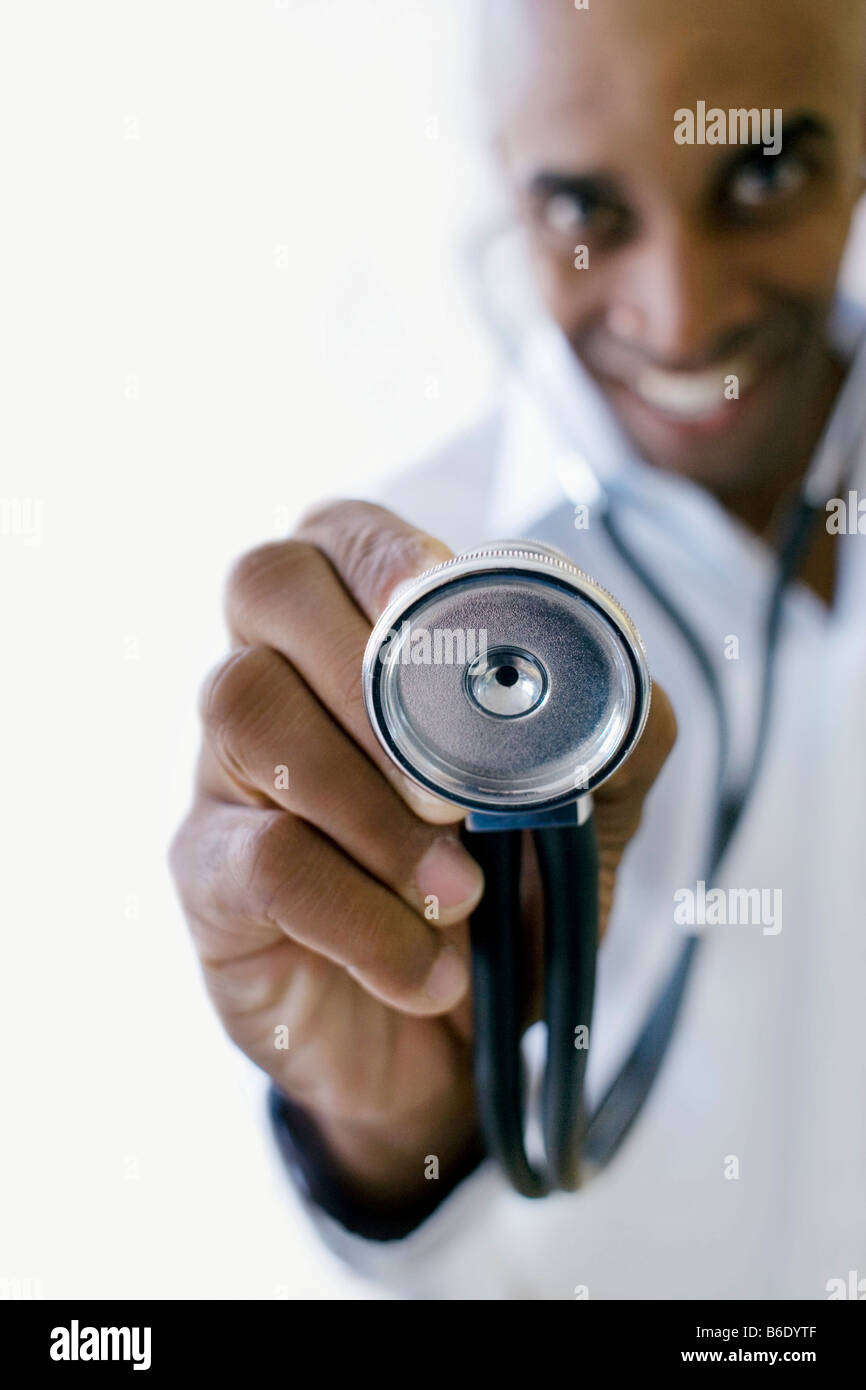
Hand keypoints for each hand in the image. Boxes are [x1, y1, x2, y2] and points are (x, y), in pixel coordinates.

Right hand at [170, 501, 676, 1207]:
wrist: (453, 1042)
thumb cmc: (509, 902)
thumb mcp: (585, 817)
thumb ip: (612, 736)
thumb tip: (615, 670)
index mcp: (365, 638)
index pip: (340, 532)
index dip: (386, 550)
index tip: (439, 603)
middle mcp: (279, 679)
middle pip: (264, 583)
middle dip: (368, 669)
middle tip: (454, 786)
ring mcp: (227, 771)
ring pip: (249, 707)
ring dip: (373, 807)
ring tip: (462, 893)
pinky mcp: (207, 874)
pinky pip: (262, 858)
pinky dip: (366, 918)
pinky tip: (426, 966)